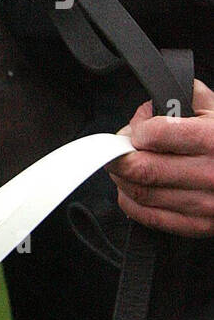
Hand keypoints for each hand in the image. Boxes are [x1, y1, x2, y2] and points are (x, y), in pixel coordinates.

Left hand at [108, 80, 213, 236]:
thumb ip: (183, 94)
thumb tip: (150, 106)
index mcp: (211, 140)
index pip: (156, 135)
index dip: (134, 131)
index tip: (132, 131)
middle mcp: (210, 174)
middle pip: (143, 169)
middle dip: (118, 156)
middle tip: (114, 149)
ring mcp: (206, 204)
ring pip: (142, 193)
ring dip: (121, 179)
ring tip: (122, 167)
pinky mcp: (201, 225)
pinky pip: (153, 218)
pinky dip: (132, 204)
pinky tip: (129, 190)